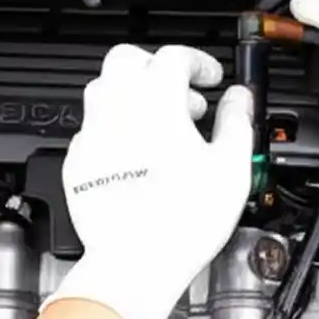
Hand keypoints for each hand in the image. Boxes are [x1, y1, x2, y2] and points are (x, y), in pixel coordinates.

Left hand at [46, 45, 253, 318]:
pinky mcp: (78, 161)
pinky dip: (115, 127)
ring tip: (162, 124)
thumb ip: (236, 120)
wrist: (136, 262)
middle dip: (157, 66)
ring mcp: (92, 134)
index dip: (198, 61)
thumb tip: (239, 99)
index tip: (210, 78)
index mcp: (156, 101)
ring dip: (133, 94)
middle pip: (128, 59)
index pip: (173, 55)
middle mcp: (117, 109)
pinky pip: (93, 127)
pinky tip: (137, 153)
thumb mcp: (230, 166)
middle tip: (183, 94)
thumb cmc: (182, 220)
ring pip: (104, 89)